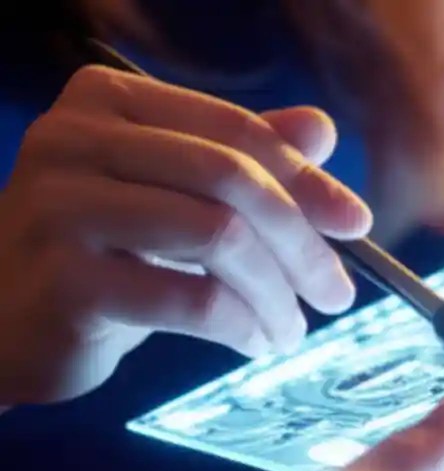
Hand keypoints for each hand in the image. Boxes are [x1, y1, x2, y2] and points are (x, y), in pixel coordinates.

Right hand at [0, 65, 371, 403]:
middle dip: (301, 242)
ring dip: (275, 293)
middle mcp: (75, 140)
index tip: (357, 224)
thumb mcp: (172, 194)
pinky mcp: (66, 280)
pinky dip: (242, 325)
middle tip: (337, 294)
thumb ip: (240, 157)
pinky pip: (190, 300)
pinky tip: (257, 343)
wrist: (6, 319)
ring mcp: (62, 207)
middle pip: (231, 181)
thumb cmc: (100, 252)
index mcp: (107, 101)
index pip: (235, 131)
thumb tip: (322, 130)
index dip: (307, 180)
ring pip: (218, 238)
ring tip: (293, 329)